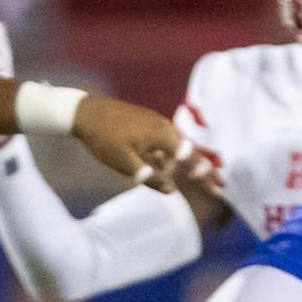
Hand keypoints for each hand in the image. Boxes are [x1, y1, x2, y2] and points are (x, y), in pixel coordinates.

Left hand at [71, 95, 221, 197]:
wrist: (81, 111)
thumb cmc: (103, 138)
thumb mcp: (125, 163)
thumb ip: (150, 177)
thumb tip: (172, 190)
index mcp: (162, 134)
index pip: (190, 158)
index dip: (204, 175)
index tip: (218, 189)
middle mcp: (163, 126)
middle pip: (189, 151)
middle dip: (204, 170)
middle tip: (219, 185)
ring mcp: (154, 123)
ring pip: (176, 147)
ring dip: (186, 164)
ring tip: (197, 178)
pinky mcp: (144, 124)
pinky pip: (164, 142)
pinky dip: (170, 156)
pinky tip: (164, 167)